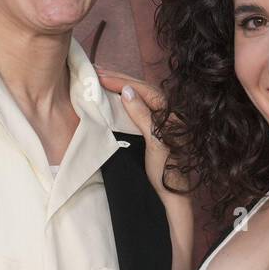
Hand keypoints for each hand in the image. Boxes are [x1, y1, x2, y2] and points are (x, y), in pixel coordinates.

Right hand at [93, 65, 186, 203]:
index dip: (122, 81)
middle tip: (96, 71)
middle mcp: (167, 115)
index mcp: (171, 115)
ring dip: (120, 88)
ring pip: (138, 99)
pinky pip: (136, 110)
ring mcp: (160, 124)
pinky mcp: (152, 133)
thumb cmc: (167, 173)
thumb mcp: (156, 143)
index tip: (101, 75)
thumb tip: (127, 91)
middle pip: (141, 91)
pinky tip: (112, 99)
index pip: (144, 90)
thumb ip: (143, 116)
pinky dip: (122, 102)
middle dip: (119, 80)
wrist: (172, 198)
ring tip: (101, 80)